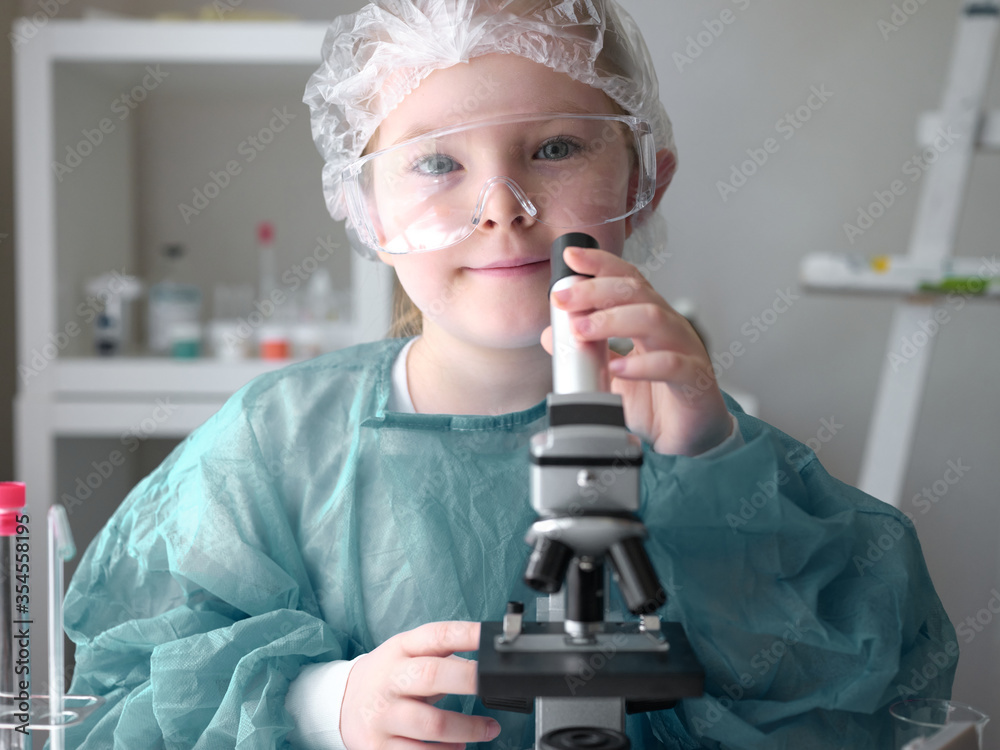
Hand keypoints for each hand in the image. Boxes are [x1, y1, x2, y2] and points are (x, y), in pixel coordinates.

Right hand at [340, 621, 500, 749]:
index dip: (467, 635)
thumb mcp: (407, 653)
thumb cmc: (388, 676)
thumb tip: (488, 663)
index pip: (436, 635)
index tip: (492, 640)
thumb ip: (443, 654)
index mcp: (400, 650)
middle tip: (493, 686)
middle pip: (432, 675)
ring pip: (432, 725)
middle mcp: (389, 680)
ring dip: (468, 729)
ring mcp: (382, 716)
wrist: (340, 702)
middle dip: (468, 679)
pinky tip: (459, 748)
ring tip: (489, 728)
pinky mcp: (378, 747)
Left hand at [542, 245, 731, 455]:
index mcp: (651, 318)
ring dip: (612, 320)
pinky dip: (641, 365)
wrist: (691, 438)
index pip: (627, 279)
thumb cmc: (657, 401)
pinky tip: (618, 369)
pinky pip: (671, 364)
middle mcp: (670, 326)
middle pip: (636, 292)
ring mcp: (685, 349)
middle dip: (595, 290)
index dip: (601, 264)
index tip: (570, 257)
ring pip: (653, 318)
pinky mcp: (694, 379)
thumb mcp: (612, 375)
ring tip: (581, 330)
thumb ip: (586, 353)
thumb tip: (549, 335)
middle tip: (562, 299)